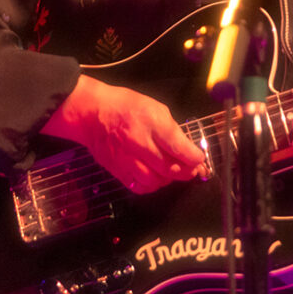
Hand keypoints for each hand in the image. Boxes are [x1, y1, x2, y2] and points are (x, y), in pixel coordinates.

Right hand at [45, 76, 207, 192]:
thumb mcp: (155, 108)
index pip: (180, 149)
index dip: (195, 158)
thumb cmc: (125, 106)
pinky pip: (139, 186)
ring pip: (156, 181)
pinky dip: (151, 186)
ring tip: (172, 172)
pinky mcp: (117, 170)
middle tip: (191, 169)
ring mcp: (127, 159)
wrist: (93, 113)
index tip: (199, 159)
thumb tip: (186, 148)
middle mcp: (140, 143)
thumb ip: (172, 129)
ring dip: (169, 180)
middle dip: (187, 171)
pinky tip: (155, 178)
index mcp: (153, 124)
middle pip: (171, 168)